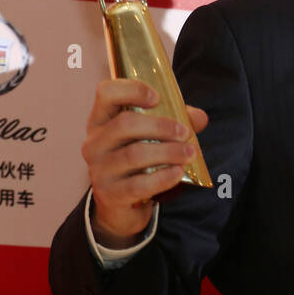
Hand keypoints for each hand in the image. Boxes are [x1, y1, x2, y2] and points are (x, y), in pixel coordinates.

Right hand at [81, 78, 208, 246]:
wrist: (122, 205)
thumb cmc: (138, 161)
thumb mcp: (151, 137)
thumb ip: (175, 121)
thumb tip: (199, 118)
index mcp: (101, 120)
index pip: (106, 93)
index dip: (132, 90)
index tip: (157, 98)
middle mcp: (94, 142)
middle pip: (125, 124)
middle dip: (161, 126)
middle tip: (185, 133)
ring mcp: (98, 170)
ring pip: (134, 155)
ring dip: (168, 152)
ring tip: (189, 153)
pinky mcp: (109, 194)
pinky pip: (138, 184)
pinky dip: (163, 177)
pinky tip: (178, 172)